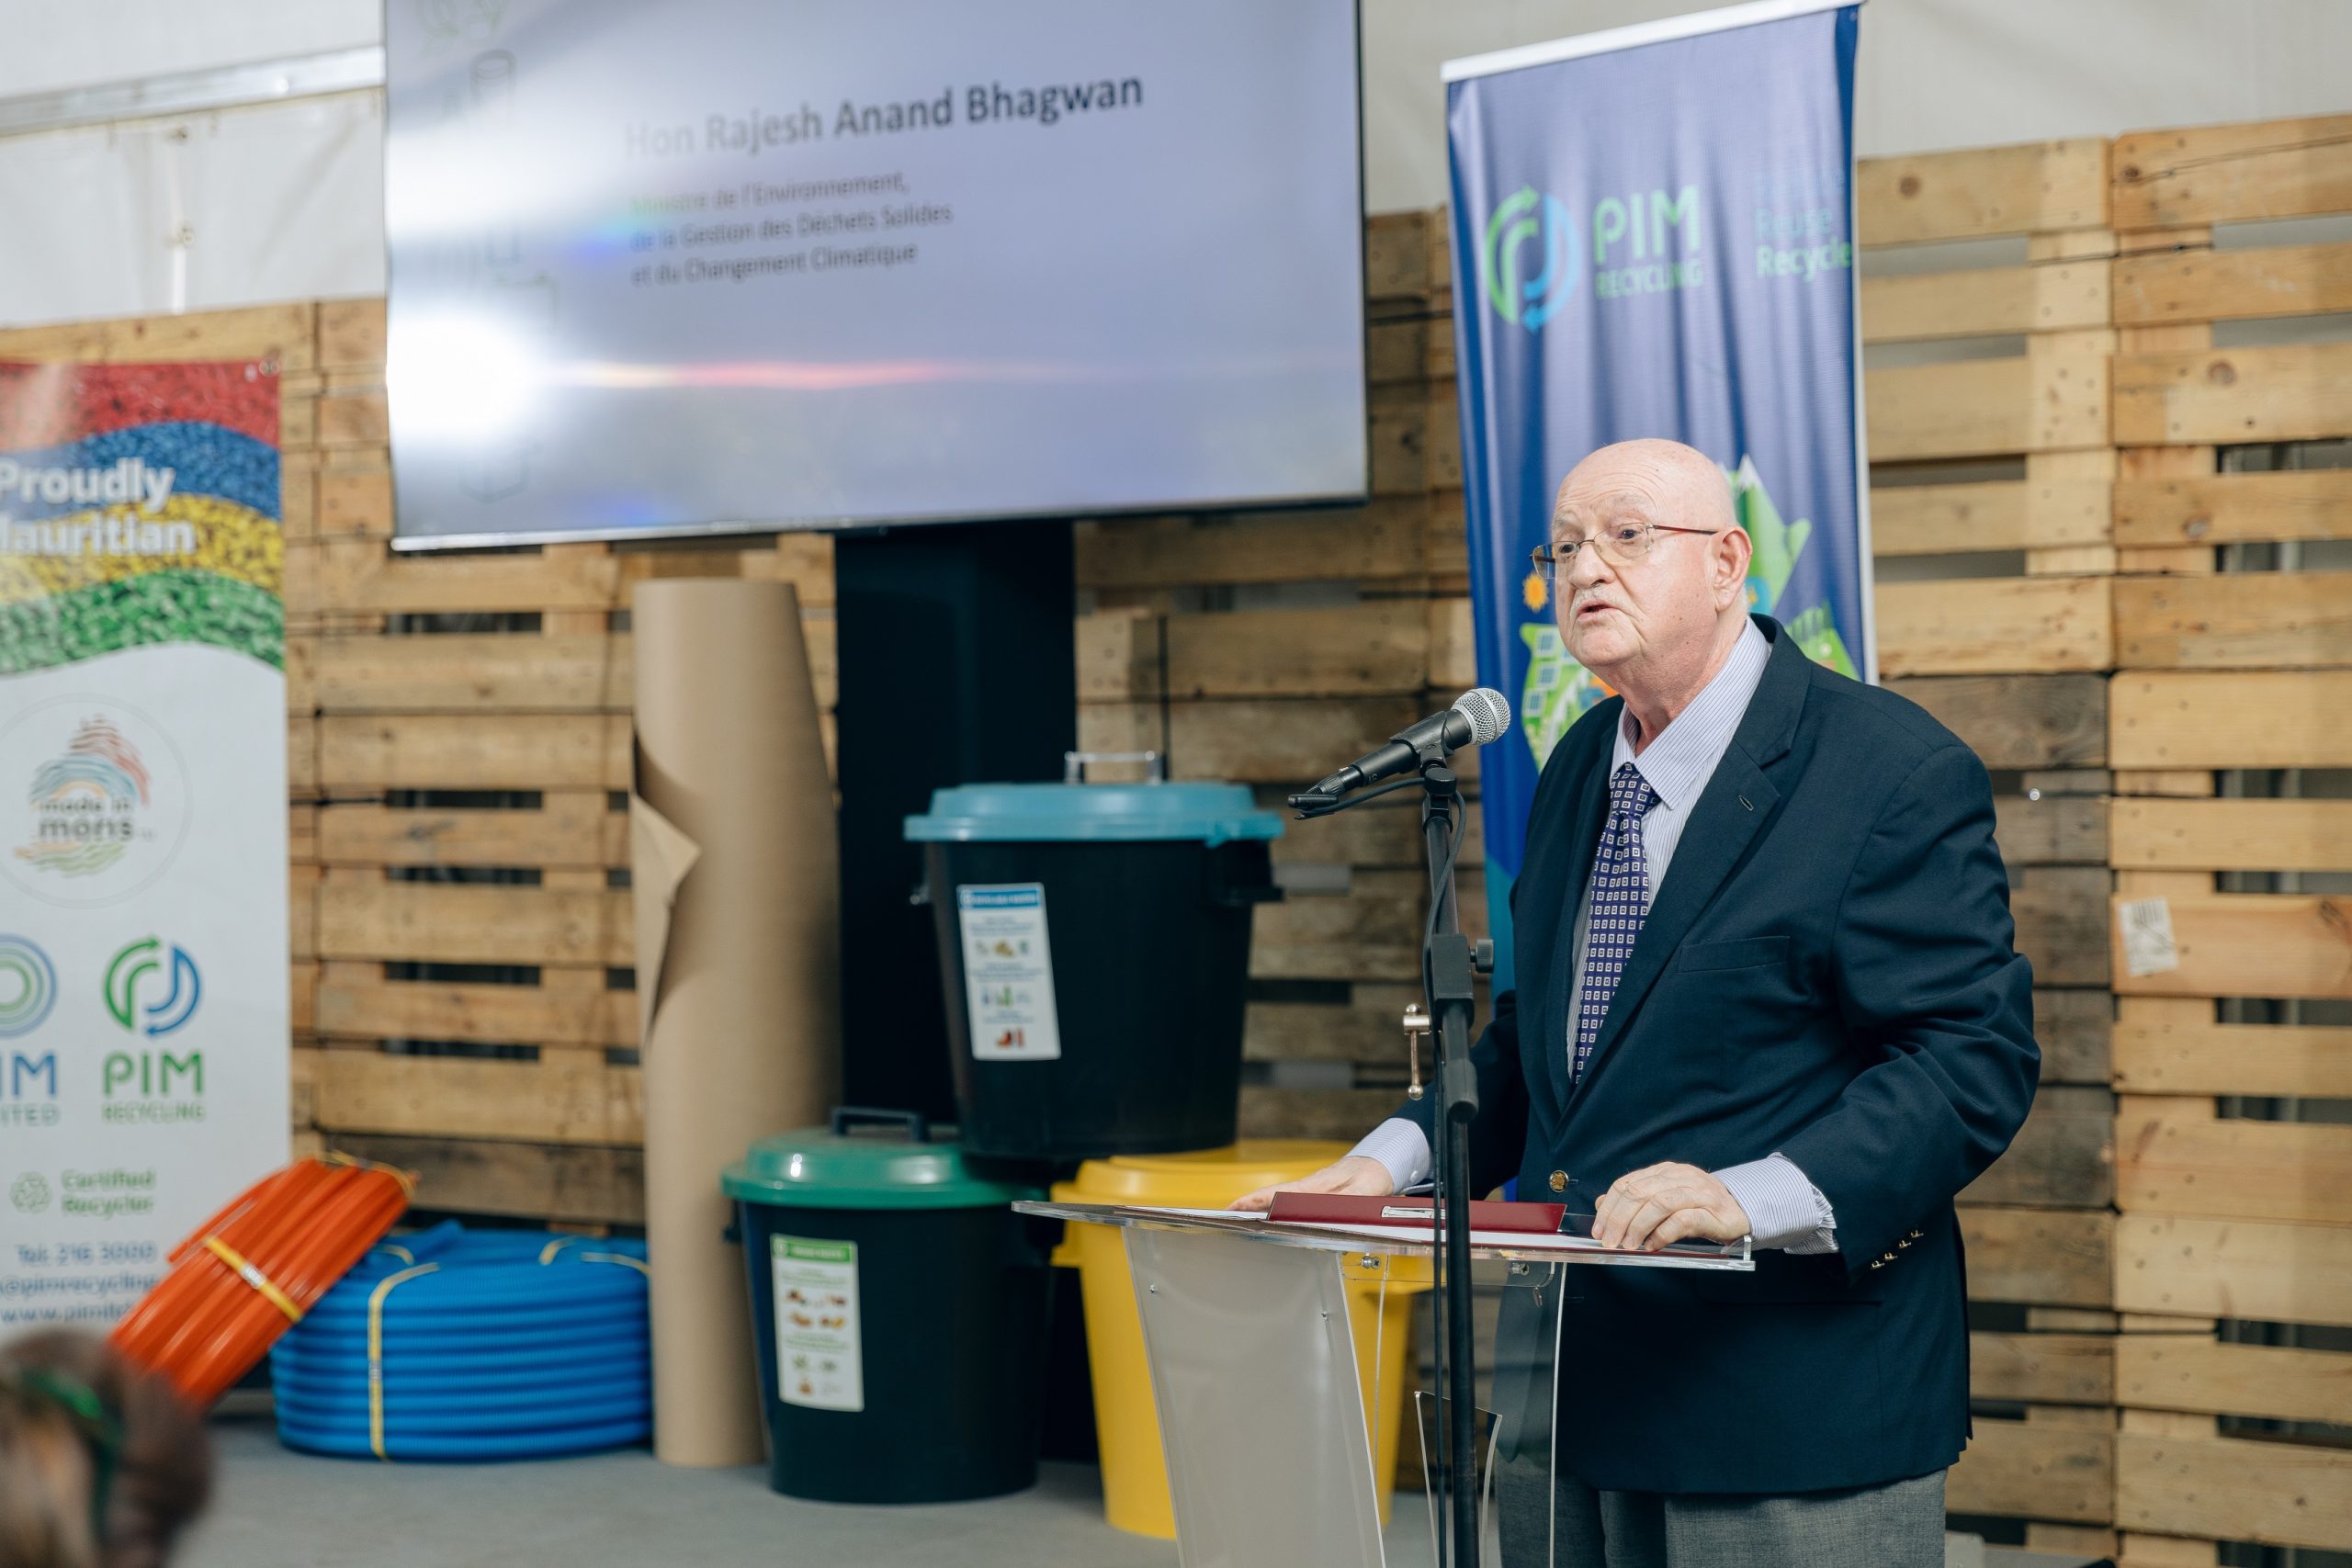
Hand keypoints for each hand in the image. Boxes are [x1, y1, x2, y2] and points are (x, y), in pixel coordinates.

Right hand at [1229, 1155, 1395, 1212]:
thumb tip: (1327, 1218)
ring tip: (1239, 1223)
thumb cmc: (1372, 1175)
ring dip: (1257, 1210)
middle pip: (1270, 1198)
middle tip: (1224, 1218)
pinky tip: (1269, 1221)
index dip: (1254, 1202)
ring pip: (1278, 1201)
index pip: (1277, 1194)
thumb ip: (1347, 1205)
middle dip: (1247, 1207)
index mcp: (1314, 1187)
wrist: (1381, 1163)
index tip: (1233, 1208)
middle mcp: (1308, 1188)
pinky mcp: (1316, 1197)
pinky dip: (1273, 1211)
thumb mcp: (1365, 1191)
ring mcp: (1310, 1192)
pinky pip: (1289, 1204)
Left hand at [1591, 1162, 1750, 1251]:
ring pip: (1658, 1203)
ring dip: (1638, 1226)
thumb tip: (1601, 1204)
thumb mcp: (1665, 1199)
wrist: (1743, 1209)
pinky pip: (1682, 1220)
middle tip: (1610, 1240)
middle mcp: (1679, 1177)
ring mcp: (1697, 1192)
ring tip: (1629, 1245)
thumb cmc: (1701, 1207)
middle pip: (1638, 1193)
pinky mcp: (1711, 1211)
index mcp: (1664, 1172)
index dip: (1609, 1207)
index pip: (1627, 1184)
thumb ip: (1636, 1200)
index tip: (1599, 1228)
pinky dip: (1663, 1234)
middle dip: (1618, 1218)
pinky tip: (1653, 1245)